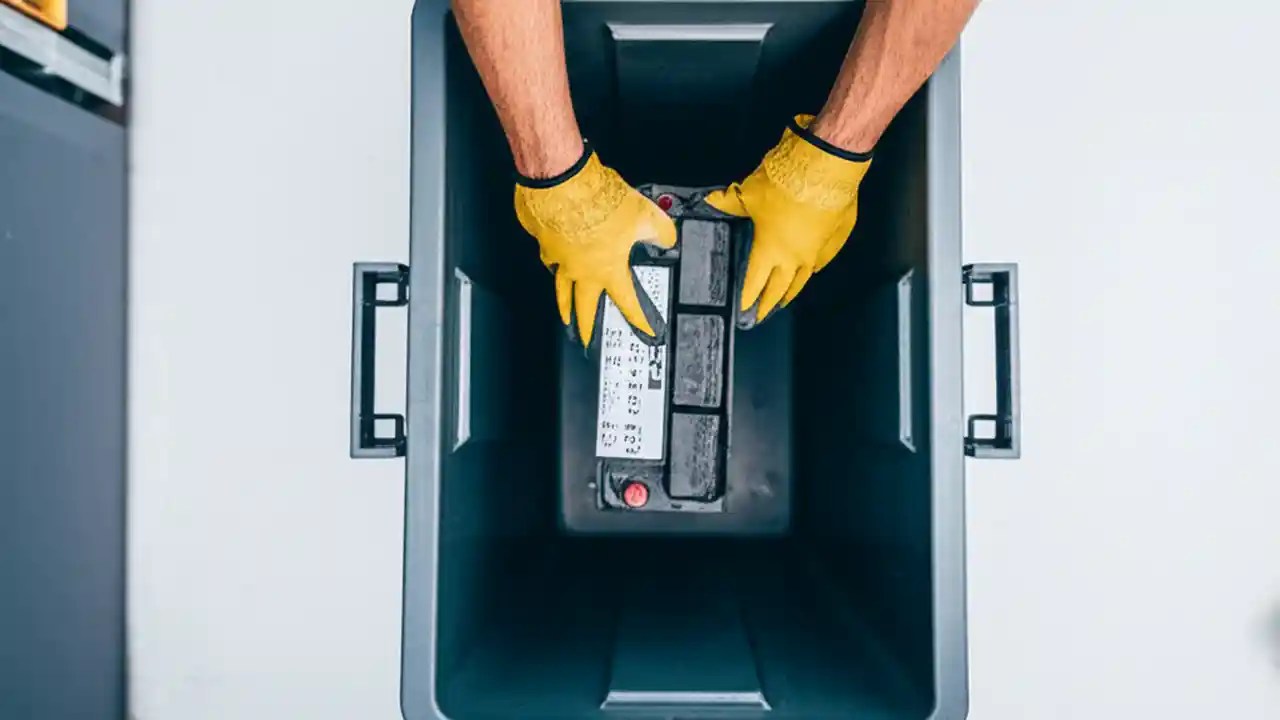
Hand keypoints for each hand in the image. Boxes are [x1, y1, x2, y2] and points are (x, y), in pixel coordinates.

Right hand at [515, 149, 676, 347]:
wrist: (562, 180)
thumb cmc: (598, 200)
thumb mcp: (644, 215)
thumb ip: (659, 231)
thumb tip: (667, 238)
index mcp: (607, 269)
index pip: (627, 302)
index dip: (638, 318)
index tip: (644, 329)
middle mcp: (579, 269)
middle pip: (582, 306)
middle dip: (585, 326)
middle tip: (585, 339)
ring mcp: (556, 255)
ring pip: (558, 286)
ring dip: (562, 302)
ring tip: (564, 311)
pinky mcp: (540, 238)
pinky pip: (545, 253)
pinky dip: (550, 258)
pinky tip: (552, 255)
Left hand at [705, 114, 871, 323]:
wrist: (826, 166)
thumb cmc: (785, 183)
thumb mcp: (748, 193)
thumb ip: (728, 203)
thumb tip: (710, 202)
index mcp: (770, 251)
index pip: (755, 282)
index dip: (747, 297)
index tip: (743, 309)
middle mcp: (795, 257)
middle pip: (781, 288)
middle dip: (769, 303)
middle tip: (762, 315)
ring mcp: (818, 249)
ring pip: (804, 278)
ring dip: (792, 291)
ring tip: (785, 300)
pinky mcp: (837, 237)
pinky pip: (824, 259)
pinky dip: (815, 268)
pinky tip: (813, 270)